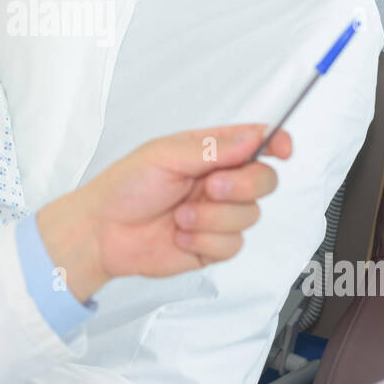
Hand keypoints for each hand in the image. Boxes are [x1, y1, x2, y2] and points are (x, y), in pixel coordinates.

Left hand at [36, 124, 291, 301]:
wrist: (102, 232)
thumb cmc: (125, 187)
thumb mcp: (164, 155)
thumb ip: (212, 148)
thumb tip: (252, 138)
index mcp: (210, 152)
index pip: (257, 142)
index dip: (276, 143)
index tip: (281, 149)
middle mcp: (219, 182)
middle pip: (264, 180)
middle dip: (243, 185)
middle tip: (210, 187)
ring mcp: (218, 215)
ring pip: (250, 215)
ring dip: (212, 217)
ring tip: (179, 215)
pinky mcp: (213, 245)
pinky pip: (233, 245)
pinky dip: (204, 239)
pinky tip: (179, 234)